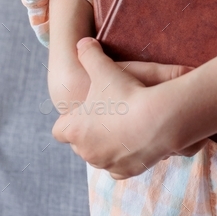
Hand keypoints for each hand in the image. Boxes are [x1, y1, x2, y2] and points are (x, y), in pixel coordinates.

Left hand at [52, 38, 208, 177]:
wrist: (156, 121)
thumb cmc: (125, 94)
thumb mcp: (103, 68)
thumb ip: (88, 54)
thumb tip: (81, 43)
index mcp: (76, 130)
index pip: (60, 129)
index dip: (69, 119)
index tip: (80, 111)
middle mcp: (87, 151)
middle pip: (80, 144)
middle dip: (89, 133)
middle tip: (104, 115)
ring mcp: (107, 164)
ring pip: (100, 157)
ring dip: (106, 145)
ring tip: (121, 128)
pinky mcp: (126, 172)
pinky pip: (119, 168)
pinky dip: (124, 157)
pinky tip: (133, 142)